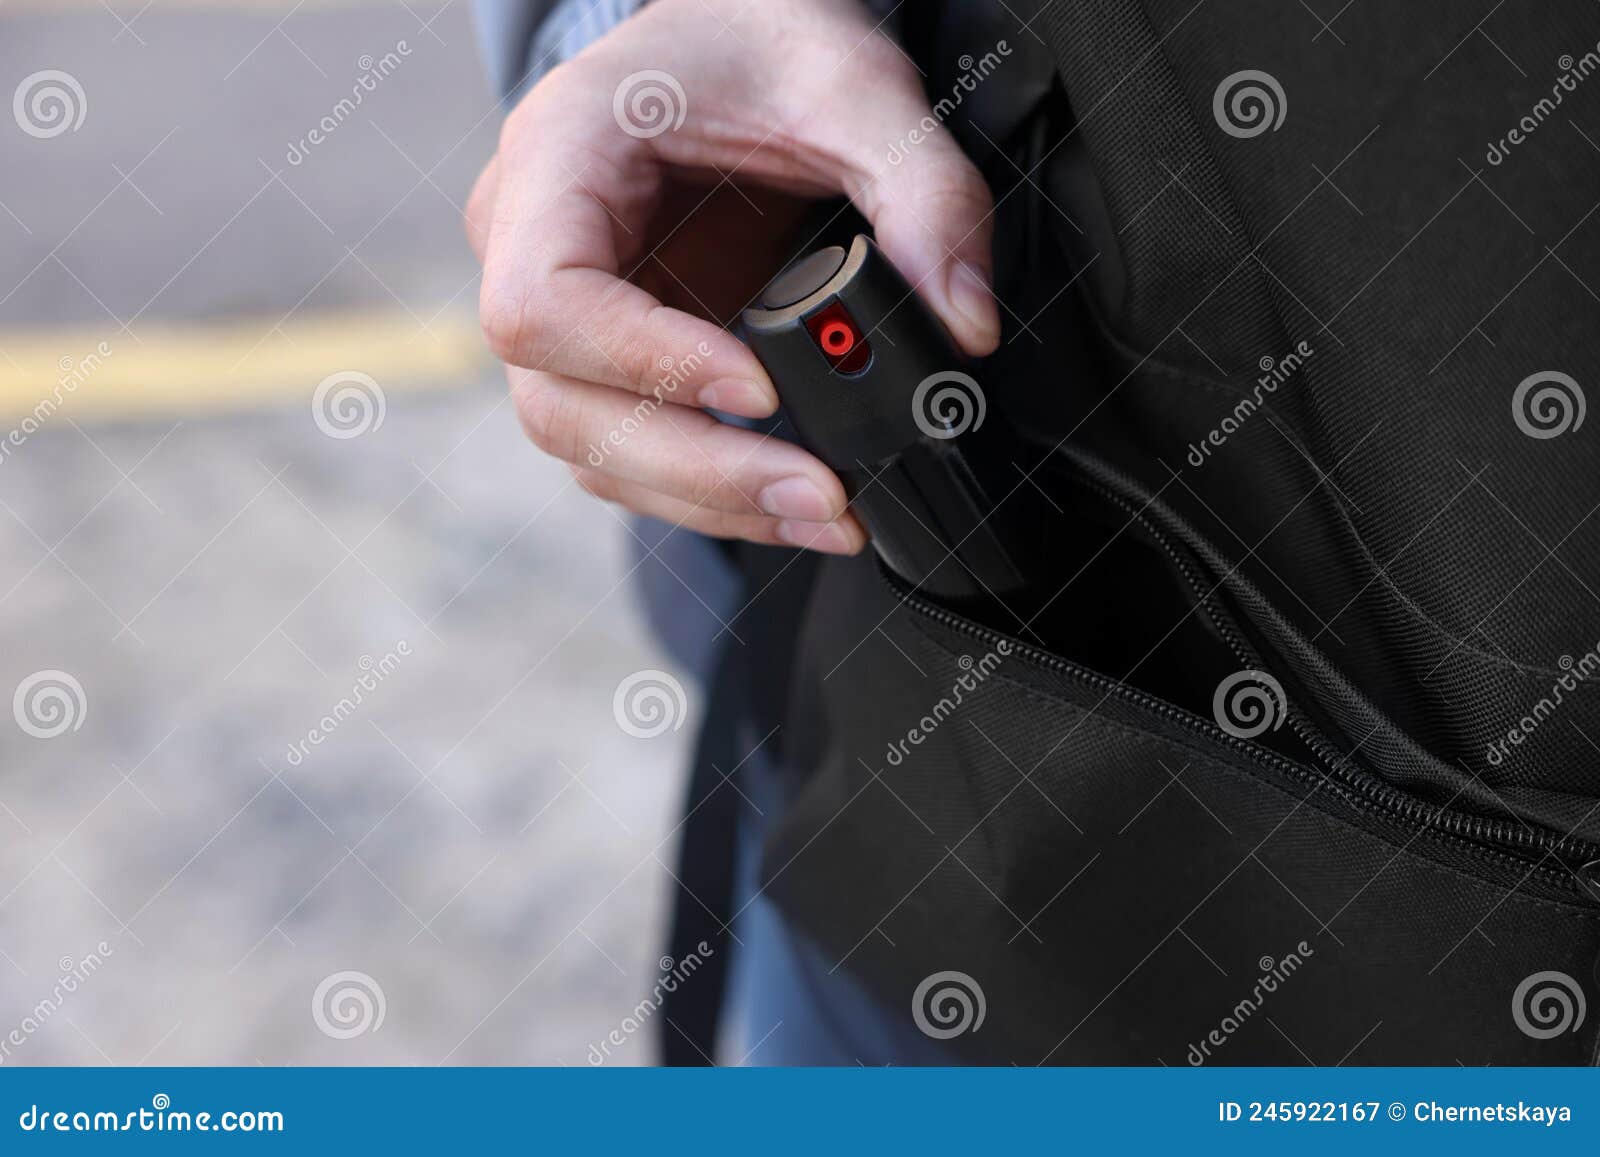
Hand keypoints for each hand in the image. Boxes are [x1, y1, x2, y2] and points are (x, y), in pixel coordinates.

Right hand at [466, 0, 998, 553]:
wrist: (727, 41)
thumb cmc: (758, 40)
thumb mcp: (854, 86)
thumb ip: (923, 193)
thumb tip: (964, 324)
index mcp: (557, 156)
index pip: (545, 302)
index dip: (642, 363)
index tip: (760, 388)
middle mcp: (527, 243)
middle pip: (562, 405)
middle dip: (698, 469)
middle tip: (822, 496)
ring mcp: (562, 315)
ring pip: (592, 449)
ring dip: (711, 499)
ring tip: (828, 514)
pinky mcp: (607, 359)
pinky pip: (632, 450)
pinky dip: (711, 492)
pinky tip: (794, 501)